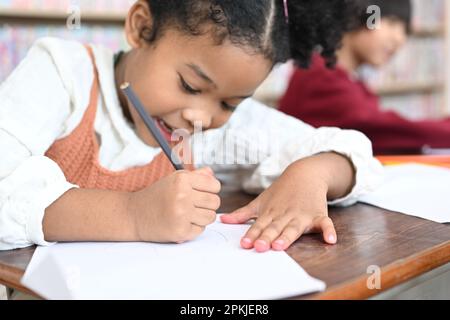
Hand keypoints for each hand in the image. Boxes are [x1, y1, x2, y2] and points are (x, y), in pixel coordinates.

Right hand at [128, 167, 220, 242]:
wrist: (134, 215)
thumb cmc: (156, 196)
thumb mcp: (173, 180)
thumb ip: (195, 176)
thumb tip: (212, 174)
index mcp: (182, 179)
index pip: (215, 186)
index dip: (209, 191)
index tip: (200, 194)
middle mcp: (182, 195)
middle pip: (215, 202)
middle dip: (207, 205)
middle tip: (193, 206)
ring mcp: (181, 214)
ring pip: (211, 217)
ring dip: (202, 217)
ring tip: (187, 215)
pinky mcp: (180, 231)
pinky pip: (200, 230)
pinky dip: (193, 228)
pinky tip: (180, 223)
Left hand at [221, 158, 341, 252]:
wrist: (305, 174)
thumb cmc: (280, 192)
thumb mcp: (261, 201)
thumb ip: (243, 214)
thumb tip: (222, 220)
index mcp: (271, 212)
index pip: (260, 225)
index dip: (252, 234)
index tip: (245, 243)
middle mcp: (285, 214)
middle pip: (275, 227)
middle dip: (267, 237)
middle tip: (260, 246)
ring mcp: (302, 215)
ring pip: (295, 227)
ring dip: (288, 236)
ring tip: (282, 245)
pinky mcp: (318, 215)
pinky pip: (325, 223)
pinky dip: (328, 231)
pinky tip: (330, 240)